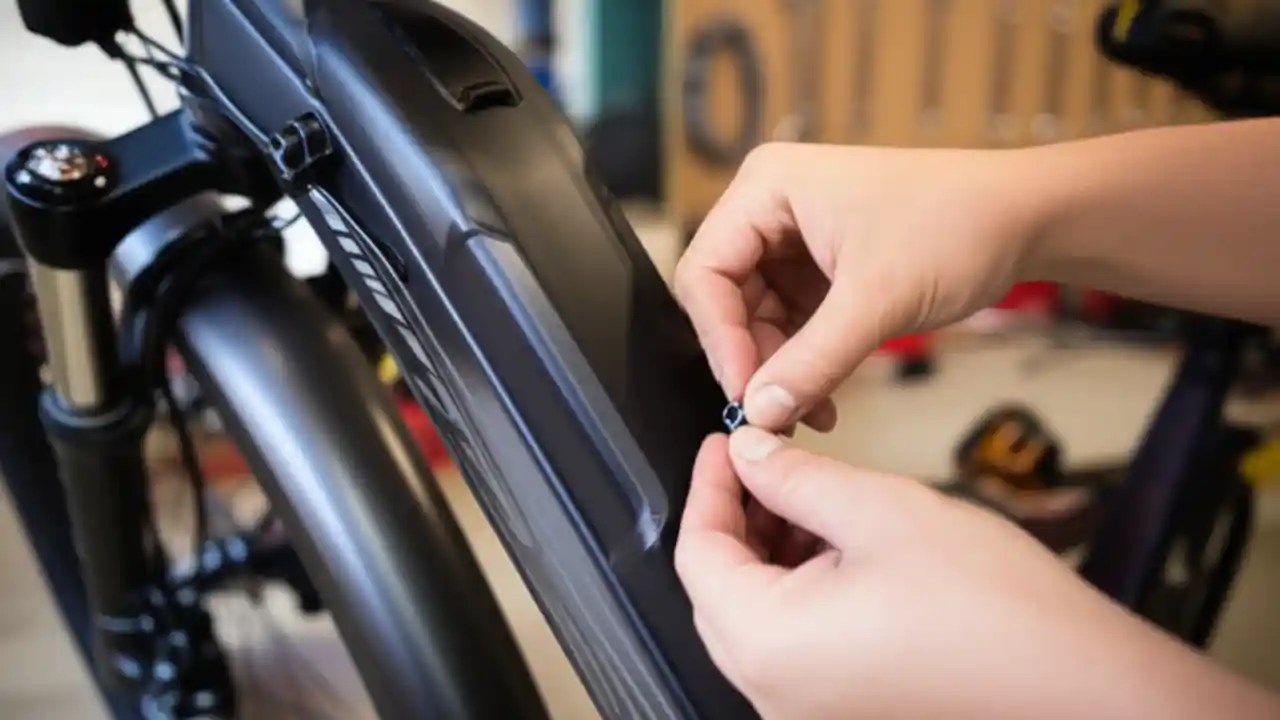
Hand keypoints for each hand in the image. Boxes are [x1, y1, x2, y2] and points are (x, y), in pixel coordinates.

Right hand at [675, 143, 1045, 429]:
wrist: (1026, 219)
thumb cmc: (959, 223)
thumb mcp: (877, 300)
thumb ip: (811, 360)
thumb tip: (759, 411)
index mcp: (767, 186)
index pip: (706, 272)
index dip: (719, 338)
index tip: (746, 392)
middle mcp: (770, 207)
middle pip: (725, 299)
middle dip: (753, 358)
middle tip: (778, 410)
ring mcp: (794, 238)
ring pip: (756, 319)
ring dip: (780, 369)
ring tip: (810, 410)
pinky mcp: (819, 267)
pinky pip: (790, 323)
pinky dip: (803, 362)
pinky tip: (823, 397)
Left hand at [675, 428, 1279, 719]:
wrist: (1087, 689)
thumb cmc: (998, 613)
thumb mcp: (879, 511)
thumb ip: (796, 478)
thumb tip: (748, 452)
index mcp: (768, 643)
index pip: (699, 552)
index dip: (709, 485)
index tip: (726, 442)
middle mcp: (774, 692)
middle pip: (720, 590)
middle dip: (740, 518)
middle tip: (770, 463)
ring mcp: (808, 712)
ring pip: (757, 618)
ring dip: (772, 555)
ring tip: (816, 502)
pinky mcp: (844, 713)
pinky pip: (796, 648)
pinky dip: (802, 593)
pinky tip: (841, 552)